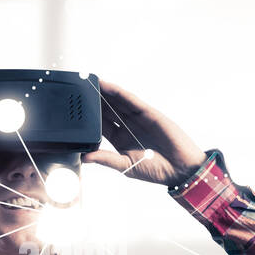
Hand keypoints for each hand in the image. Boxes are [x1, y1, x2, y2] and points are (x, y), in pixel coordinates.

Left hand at [82, 80, 206, 187]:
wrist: (180, 169)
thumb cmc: (156, 171)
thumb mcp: (125, 166)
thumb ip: (105, 159)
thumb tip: (84, 157)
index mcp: (120, 141)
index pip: (101, 126)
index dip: (89, 118)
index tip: (74, 110)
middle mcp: (128, 128)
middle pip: (107, 111)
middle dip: (94, 101)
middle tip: (79, 90)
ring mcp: (138, 119)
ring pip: (117, 103)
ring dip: (105, 93)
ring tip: (90, 83)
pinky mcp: (149, 113)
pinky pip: (132, 101)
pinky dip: (120, 93)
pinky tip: (109, 87)